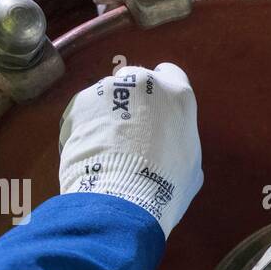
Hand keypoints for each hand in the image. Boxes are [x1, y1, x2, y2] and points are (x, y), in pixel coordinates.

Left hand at [58, 62, 202, 236]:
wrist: (121, 194)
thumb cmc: (168, 182)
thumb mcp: (191, 161)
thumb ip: (180, 139)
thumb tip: (171, 143)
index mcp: (177, 93)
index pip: (171, 75)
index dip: (165, 95)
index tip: (161, 111)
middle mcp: (142, 80)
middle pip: (138, 80)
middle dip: (136, 100)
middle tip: (134, 132)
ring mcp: (107, 89)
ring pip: (109, 95)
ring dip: (110, 113)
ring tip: (108, 147)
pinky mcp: (79, 103)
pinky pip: (86, 112)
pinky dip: (88, 127)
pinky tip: (93, 152)